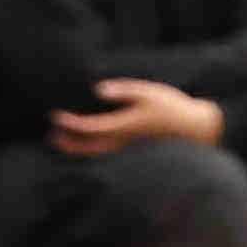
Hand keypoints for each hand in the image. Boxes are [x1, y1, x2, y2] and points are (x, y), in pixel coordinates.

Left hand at [51, 75, 225, 156]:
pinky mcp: (134, 154)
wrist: (196, 130)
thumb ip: (123, 90)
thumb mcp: (149, 92)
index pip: (88, 128)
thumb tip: (98, 90)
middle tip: (50, 133)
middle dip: (66, 141)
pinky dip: (90, 153)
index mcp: (124, 126)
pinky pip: (105, 156)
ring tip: (60, 142)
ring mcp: (128, 152)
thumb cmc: (173, 107)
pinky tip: (86, 147)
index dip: (69, 123)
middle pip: (87, 147)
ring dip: (75, 149)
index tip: (54, 115)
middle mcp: (122, 144)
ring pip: (94, 155)